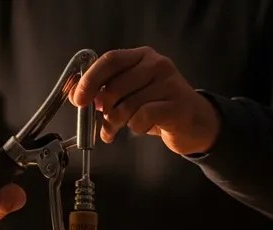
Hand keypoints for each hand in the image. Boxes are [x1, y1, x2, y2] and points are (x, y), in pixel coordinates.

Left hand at [70, 46, 220, 154]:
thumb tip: (77, 92)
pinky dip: (137, 127)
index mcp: (142, 56)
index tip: (79, 99)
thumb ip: (105, 90)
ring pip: (127, 105)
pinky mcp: (177, 105)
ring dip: (118, 123)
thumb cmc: (159, 107)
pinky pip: (143, 117)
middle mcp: (157, 64)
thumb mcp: (130, 93)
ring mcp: (169, 83)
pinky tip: (141, 128)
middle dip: (103, 110)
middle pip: (115, 86)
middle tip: (103, 123)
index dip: (90, 80)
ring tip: (118, 130)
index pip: (110, 60)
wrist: (195, 122)